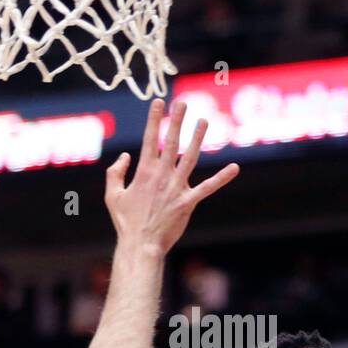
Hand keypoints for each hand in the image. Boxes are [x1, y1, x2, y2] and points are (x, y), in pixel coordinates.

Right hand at [104, 100, 237, 254]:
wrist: (140, 244)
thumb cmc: (126, 222)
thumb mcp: (112, 195)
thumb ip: (115, 173)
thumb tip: (125, 156)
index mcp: (143, 172)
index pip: (149, 139)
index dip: (154, 119)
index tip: (159, 102)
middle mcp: (161, 176)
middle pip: (171, 143)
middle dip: (177, 121)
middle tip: (183, 103)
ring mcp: (176, 188)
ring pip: (190, 158)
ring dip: (198, 139)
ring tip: (204, 121)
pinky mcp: (188, 202)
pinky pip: (208, 188)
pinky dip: (222, 178)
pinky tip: (235, 167)